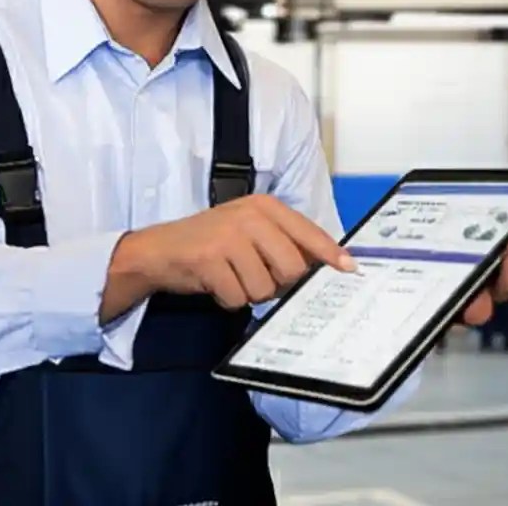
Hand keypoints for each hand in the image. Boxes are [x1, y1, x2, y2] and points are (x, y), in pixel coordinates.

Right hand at [115, 194, 355, 309]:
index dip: (330, 254)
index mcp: (264, 207)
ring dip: (249, 293)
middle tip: (256, 277)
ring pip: (265, 287)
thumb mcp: (248, 232)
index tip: (348, 269)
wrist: (158, 249)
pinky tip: (216, 283)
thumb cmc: (209, 243)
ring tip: (231, 277)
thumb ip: (283, 243)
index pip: (308, 232)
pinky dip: (228, 299)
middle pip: (292, 267)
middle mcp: (249, 216)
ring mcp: (228, 236)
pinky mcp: (209, 258)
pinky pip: (237, 296)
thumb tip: (323, 265)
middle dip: (279, 283)